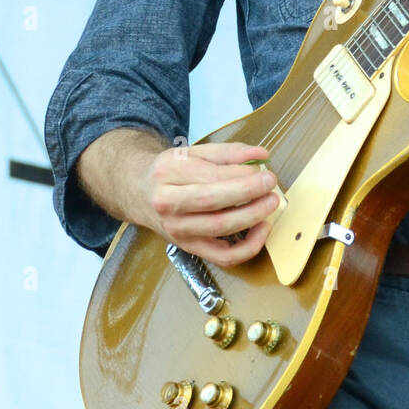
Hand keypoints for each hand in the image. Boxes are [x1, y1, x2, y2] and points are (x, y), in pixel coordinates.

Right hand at [137, 140, 278, 265]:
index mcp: (169, 174)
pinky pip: (223, 257)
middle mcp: (168, 204)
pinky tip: (262, 229)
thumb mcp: (193, 152)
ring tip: (270, 203)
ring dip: (253, 217)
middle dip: (249, 194)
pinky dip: (248, 247)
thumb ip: (228, 152)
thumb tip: (261, 155)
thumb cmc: (171, 171)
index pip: (212, 177)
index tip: (263, 171)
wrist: (138, 192)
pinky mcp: (188, 248)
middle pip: (214, 203)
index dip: (243, 175)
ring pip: (220, 229)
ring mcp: (177, 230)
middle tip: (271, 185)